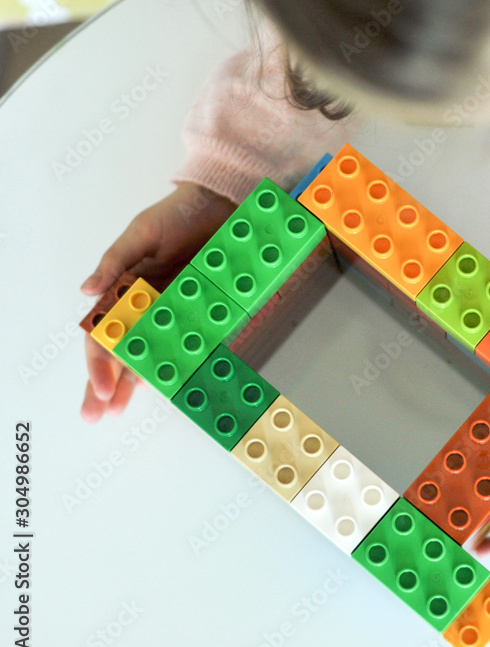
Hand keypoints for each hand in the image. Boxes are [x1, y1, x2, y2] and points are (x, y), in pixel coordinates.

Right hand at [79, 183, 236, 421]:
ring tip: (119, 409)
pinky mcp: (199, 309)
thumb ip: (114, 263)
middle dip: (107, 384)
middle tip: (99, 415)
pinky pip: (187, 341)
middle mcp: (144, 306)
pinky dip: (176, 362)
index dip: (99, 365)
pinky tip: (165, 383)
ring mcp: (171, 311)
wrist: (219, 205)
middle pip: (120, 352)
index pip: (102, 335)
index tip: (101, 392)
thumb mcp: (140, 234)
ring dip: (134, 382)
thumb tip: (86, 291)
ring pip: (148, 353)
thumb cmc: (175, 215)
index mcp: (123, 290)